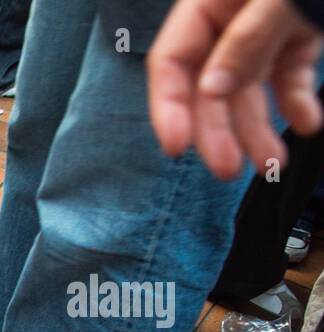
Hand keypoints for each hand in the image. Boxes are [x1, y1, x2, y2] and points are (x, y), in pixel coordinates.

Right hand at [148, 0, 323, 178]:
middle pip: (209, 85)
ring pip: (248, 90)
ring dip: (257, 129)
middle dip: (218, 129)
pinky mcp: (298, 37)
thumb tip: (211, 90)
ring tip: (273, 163)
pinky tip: (308, 123)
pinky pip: (289, 76)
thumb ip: (248, 38)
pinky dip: (297, 102)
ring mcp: (264, 29)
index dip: (169, 106)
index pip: (172, 61)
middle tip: (227, 169)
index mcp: (209, 1)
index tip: (177, 146)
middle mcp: (229, 19)